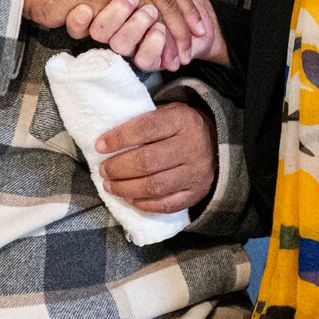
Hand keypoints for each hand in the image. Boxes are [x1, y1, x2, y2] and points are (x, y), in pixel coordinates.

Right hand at [28, 0, 210, 69]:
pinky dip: (140, 44)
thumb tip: (157, 8)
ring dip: (163, 40)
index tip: (201, 29)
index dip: (188, 8)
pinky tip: (148, 57)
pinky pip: (128, 25)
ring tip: (173, 59)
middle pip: (168, 0)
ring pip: (152, 14)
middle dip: (182, 29)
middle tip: (191, 52)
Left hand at [95, 100, 216, 214]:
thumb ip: (144, 122)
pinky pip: (167, 205)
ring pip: (154, 186)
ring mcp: (196, 172)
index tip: (100, 146)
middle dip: (118, 168)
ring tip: (110, 185)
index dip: (119, 139)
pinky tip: (130, 198)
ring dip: (126, 188)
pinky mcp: (196, 193)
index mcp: (182, 121)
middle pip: (147, 162)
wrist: (217, 142)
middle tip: (104, 170)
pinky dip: (144, 204)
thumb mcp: (168, 113)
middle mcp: (192, 147)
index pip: (145, 129)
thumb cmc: (181, 127)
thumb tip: (108, 141)